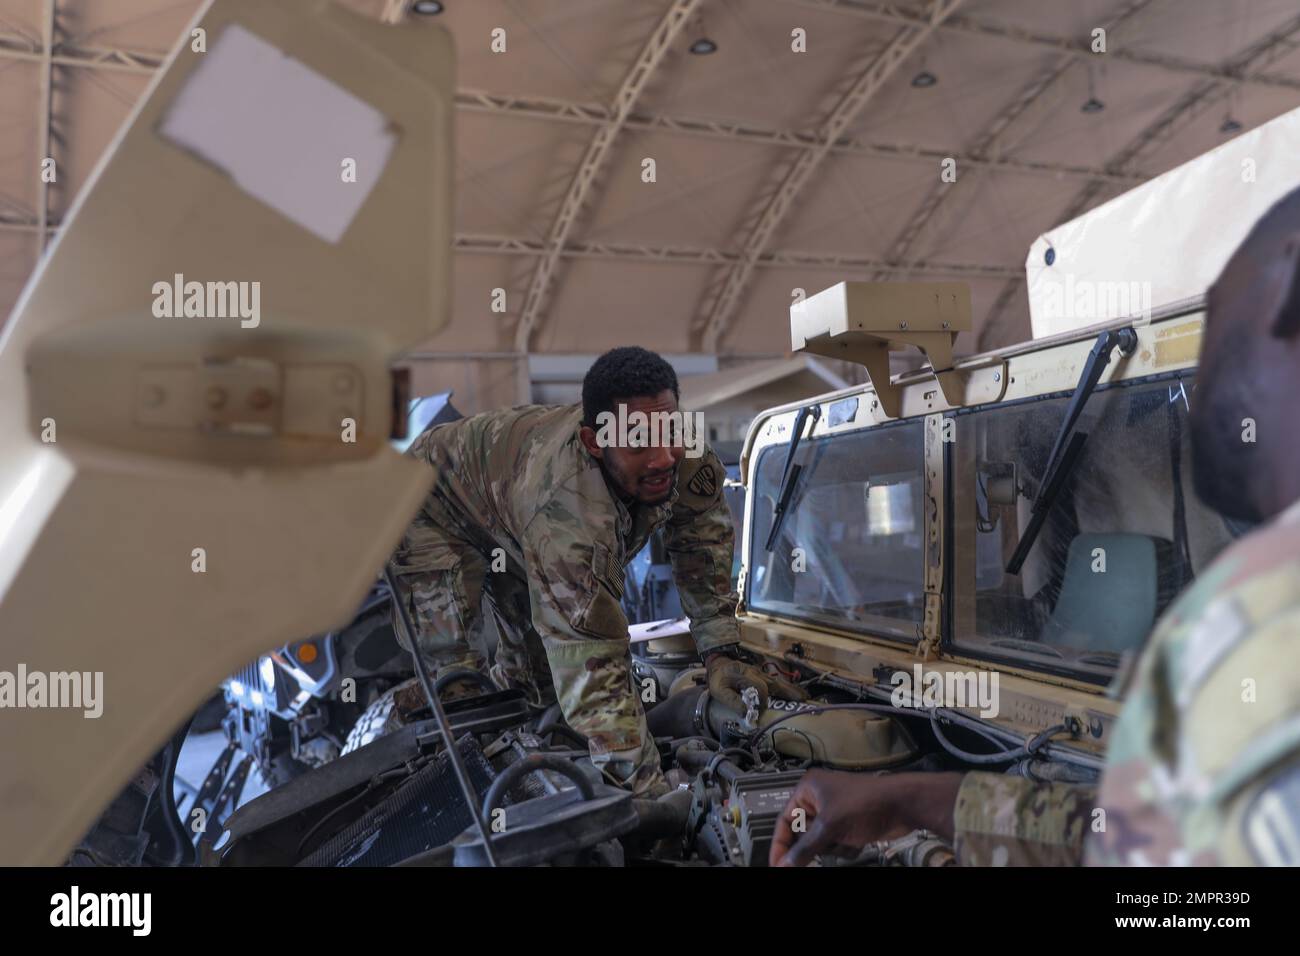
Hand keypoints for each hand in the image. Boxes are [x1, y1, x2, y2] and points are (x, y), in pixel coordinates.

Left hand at [706, 653, 807, 712]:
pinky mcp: (762, 677)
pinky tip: (796, 694)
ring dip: (791, 690)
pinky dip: (788, 688)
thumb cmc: (718, 678)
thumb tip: (746, 713)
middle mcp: (756, 673)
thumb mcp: (719, 690)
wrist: (718, 664)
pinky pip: (776, 683)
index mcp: (745, 675)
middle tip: (803, 701)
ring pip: (778, 683)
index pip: (760, 688)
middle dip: (788, 692)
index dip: (762, 701)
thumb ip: (732, 701)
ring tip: (805, 698)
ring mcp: (760, 675)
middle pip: (775, 683)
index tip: (760, 713)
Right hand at [769, 770, 963, 866]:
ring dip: (833, 848)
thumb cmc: (865, 804)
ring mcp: (834, 812)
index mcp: (808, 789)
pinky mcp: (848, 825)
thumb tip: (784, 866)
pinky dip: (845, 848)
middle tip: (826, 847)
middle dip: (816, 846)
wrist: (902, 806)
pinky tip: (857, 841)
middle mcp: (818, 799)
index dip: (780, 845)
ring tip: (847, 840)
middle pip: (803, 834)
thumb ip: (804, 849)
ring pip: (820, 843)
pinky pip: (836, 845)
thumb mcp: (829, 827)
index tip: (778, 866)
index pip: (785, 820)